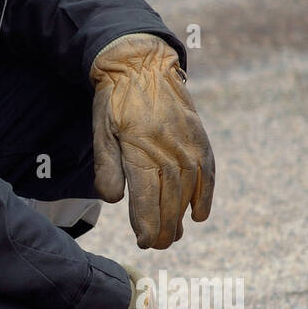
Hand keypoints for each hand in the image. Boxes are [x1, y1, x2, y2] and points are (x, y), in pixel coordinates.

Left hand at [89, 33, 214, 248]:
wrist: (141, 64)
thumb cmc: (114, 100)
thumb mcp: (101, 131)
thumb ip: (107, 167)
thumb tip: (113, 200)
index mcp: (141, 151)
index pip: (147, 200)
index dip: (146, 226)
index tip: (144, 243)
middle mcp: (168, 151)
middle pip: (169, 201)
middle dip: (163, 228)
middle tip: (157, 245)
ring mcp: (187, 145)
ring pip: (188, 191)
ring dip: (181, 216)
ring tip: (173, 235)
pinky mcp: (199, 138)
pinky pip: (206, 173)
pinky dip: (205, 194)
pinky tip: (199, 214)